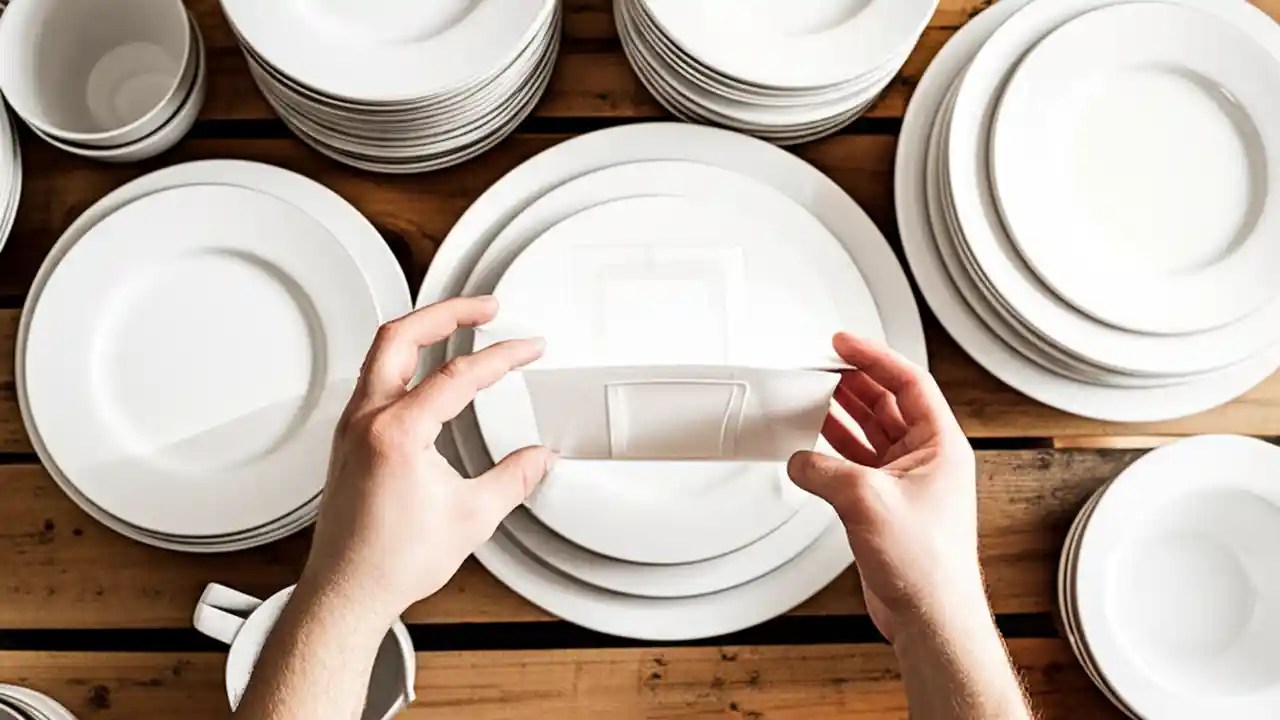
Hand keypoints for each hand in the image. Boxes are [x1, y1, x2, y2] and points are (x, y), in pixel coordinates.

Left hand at [300, 296, 553, 624]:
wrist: (346, 592)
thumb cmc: (391, 562)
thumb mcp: (472, 517)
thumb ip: (513, 478)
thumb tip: (539, 458)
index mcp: (397, 432)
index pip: (458, 374)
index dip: (502, 356)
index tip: (527, 347)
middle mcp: (367, 420)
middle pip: (402, 335)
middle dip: (448, 311)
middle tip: (486, 307)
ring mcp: (351, 427)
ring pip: (381, 352)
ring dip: (422, 330)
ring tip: (458, 325)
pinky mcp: (348, 440)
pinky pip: (375, 379)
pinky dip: (404, 359)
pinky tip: (426, 370)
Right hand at [787, 333, 982, 641]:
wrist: (929, 615)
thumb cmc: (926, 564)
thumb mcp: (866, 500)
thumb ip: (825, 470)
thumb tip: (801, 459)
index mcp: (940, 445)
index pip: (909, 381)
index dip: (874, 356)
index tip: (844, 342)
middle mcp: (926, 459)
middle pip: (888, 403)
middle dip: (854, 383)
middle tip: (822, 368)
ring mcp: (905, 482)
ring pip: (871, 432)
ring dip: (841, 415)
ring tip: (813, 398)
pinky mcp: (885, 504)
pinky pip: (856, 463)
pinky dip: (832, 451)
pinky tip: (811, 446)